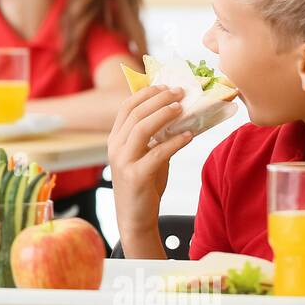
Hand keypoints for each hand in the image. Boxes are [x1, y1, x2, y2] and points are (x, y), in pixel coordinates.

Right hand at [106, 84, 192, 234]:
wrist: (135, 218)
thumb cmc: (144, 185)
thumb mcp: (146, 155)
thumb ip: (155, 137)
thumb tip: (179, 114)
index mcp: (115, 140)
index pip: (126, 108)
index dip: (146, 94)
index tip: (166, 86)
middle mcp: (115, 148)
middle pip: (135, 114)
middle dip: (158, 99)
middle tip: (180, 92)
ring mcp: (123, 162)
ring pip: (141, 129)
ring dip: (163, 115)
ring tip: (182, 108)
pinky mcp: (136, 176)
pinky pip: (157, 153)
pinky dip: (174, 142)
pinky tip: (189, 136)